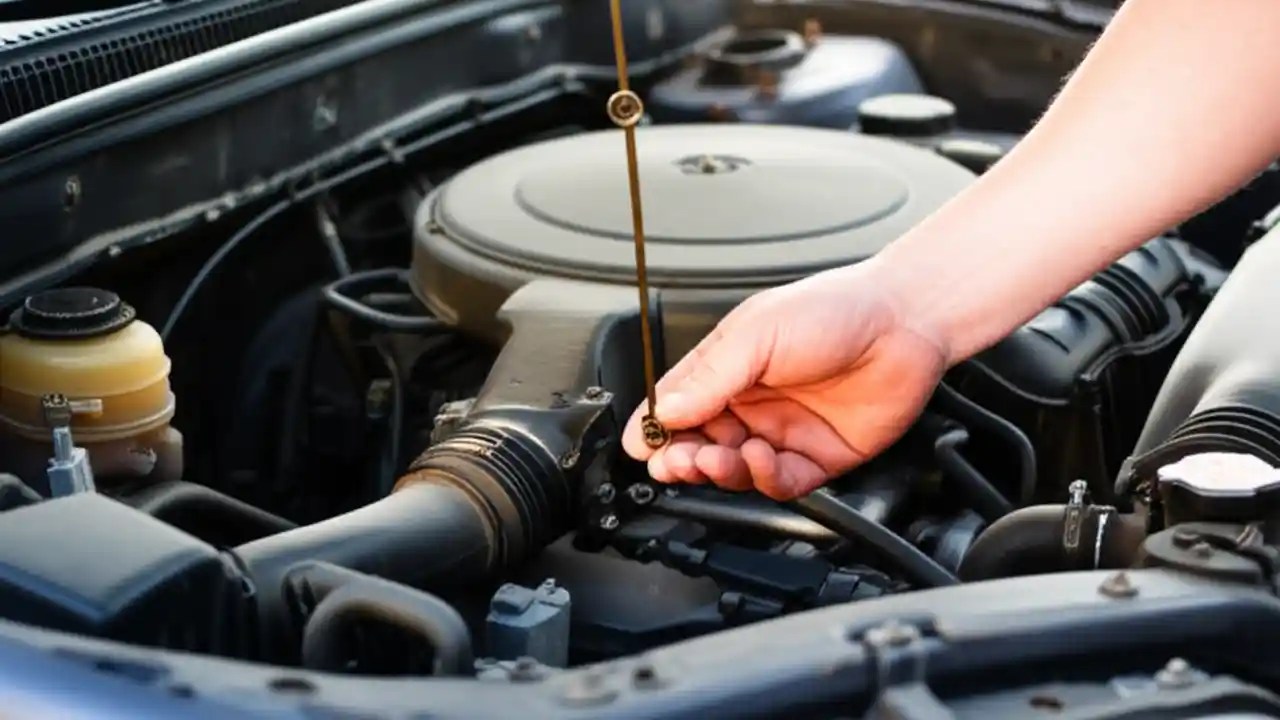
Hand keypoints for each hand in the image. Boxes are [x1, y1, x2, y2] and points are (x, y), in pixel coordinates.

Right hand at [622, 260, 948, 499]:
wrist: (905, 322)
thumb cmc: (834, 309)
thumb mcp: (756, 333)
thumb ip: (709, 376)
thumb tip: (663, 409)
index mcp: (726, 369)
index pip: (676, 407)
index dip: (655, 429)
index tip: (641, 444)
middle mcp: (751, 404)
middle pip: (700, 445)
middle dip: (681, 457)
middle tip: (673, 460)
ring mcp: (783, 432)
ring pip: (735, 469)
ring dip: (718, 471)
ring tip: (714, 458)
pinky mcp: (818, 458)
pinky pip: (780, 483)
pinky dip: (764, 478)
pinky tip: (761, 458)